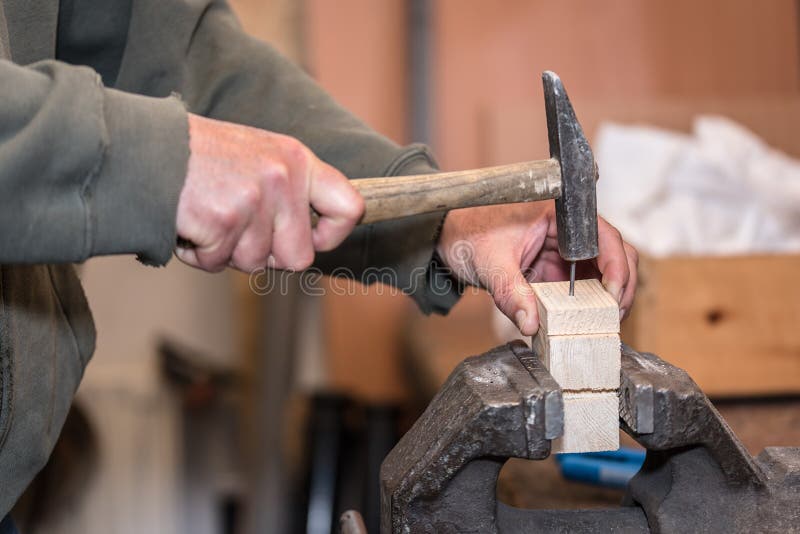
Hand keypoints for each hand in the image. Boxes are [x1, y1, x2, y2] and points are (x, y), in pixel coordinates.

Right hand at [175, 114, 363, 271]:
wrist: (144, 147)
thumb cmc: (201, 156)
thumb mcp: (259, 155)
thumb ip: (290, 189)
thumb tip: (313, 236)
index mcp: (297, 160)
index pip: (350, 207)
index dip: (333, 235)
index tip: (314, 238)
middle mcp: (283, 178)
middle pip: (299, 257)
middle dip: (269, 255)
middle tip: (240, 230)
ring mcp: (254, 200)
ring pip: (256, 263)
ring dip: (227, 251)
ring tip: (209, 216)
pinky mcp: (224, 220)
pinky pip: (219, 263)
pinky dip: (200, 253)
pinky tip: (191, 222)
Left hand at [436, 201, 637, 335]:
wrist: (447, 238)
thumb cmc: (468, 234)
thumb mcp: (489, 263)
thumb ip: (509, 292)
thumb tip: (531, 324)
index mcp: (557, 215)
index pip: (603, 235)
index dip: (616, 264)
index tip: (612, 294)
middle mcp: (567, 232)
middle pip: (614, 253)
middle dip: (621, 284)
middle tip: (615, 317)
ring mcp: (563, 252)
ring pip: (603, 272)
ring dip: (609, 297)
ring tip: (606, 324)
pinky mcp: (555, 271)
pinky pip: (582, 287)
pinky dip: (589, 304)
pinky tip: (587, 323)